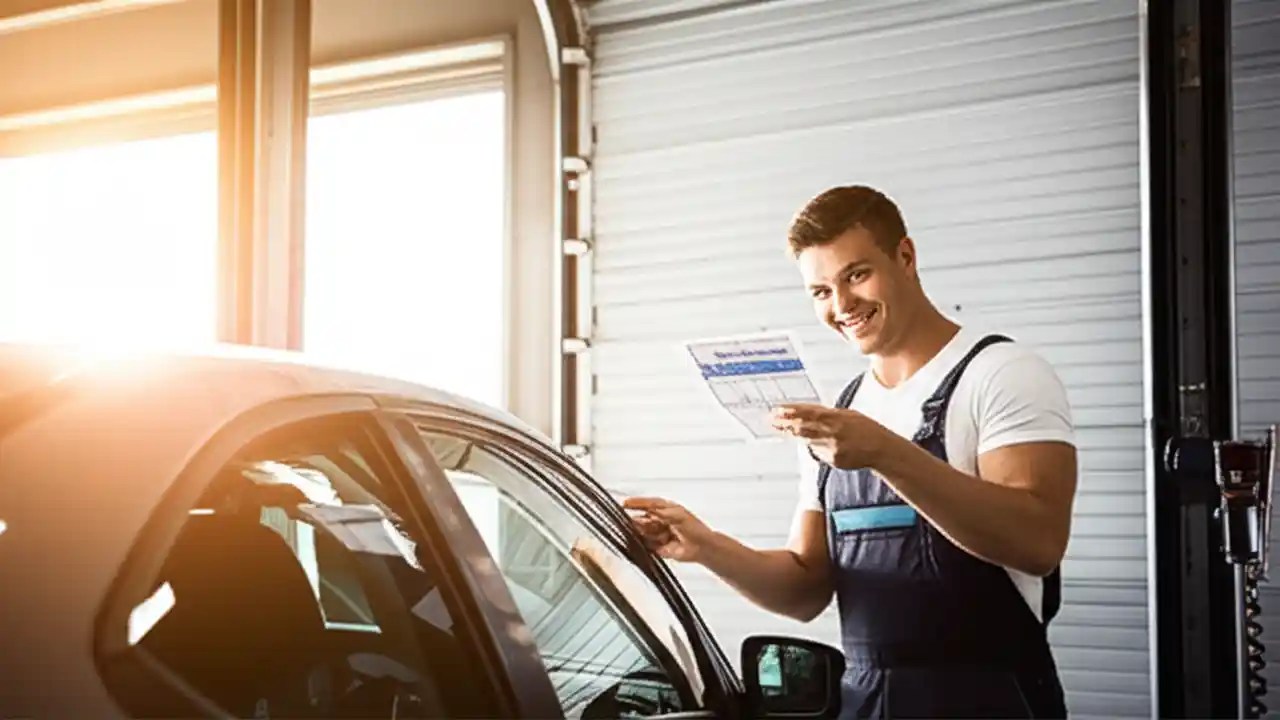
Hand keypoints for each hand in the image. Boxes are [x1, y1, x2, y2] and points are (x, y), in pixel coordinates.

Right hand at [622, 497, 715, 562]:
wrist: (701, 547)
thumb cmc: (694, 528)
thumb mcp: (677, 515)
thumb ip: (660, 512)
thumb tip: (647, 509)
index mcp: (665, 510)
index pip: (647, 504)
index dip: (636, 503)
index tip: (625, 504)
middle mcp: (660, 521)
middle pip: (642, 519)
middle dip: (639, 522)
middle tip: (638, 523)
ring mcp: (658, 534)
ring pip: (643, 533)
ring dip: (645, 533)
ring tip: (655, 535)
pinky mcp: (657, 547)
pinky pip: (647, 545)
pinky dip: (647, 544)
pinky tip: (652, 543)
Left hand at [770, 403, 892, 469]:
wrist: (880, 449)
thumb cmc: (865, 429)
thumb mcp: (848, 414)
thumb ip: (828, 414)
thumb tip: (807, 412)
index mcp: (837, 417)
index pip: (809, 412)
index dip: (792, 411)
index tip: (778, 409)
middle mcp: (833, 431)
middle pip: (803, 426)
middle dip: (785, 423)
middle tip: (770, 419)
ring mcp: (832, 447)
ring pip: (807, 440)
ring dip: (793, 433)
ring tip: (779, 426)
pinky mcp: (833, 459)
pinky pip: (818, 452)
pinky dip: (816, 446)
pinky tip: (826, 443)